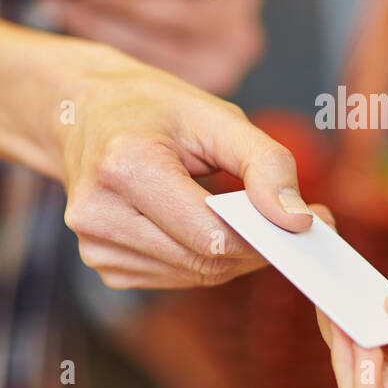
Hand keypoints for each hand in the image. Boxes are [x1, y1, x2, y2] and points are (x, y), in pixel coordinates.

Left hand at [39, 0, 264, 92]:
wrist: (207, 47)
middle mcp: (238, 37)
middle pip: (176, 15)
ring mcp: (215, 72)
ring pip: (148, 50)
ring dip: (98, 24)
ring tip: (60, 1)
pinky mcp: (184, 93)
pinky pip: (135, 73)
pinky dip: (100, 48)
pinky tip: (73, 24)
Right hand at [59, 46, 311, 288]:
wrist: (83, 114)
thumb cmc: (154, 110)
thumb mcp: (217, 117)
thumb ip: (266, 165)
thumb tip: (298, 220)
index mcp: (126, 166)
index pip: (212, 235)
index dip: (266, 235)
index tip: (305, 220)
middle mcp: (99, 212)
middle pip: (205, 261)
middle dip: (256, 246)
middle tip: (289, 220)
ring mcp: (95, 244)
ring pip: (195, 275)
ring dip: (232, 254)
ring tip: (241, 214)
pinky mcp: (101, 263)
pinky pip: (175, 277)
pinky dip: (202, 257)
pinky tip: (200, 223)